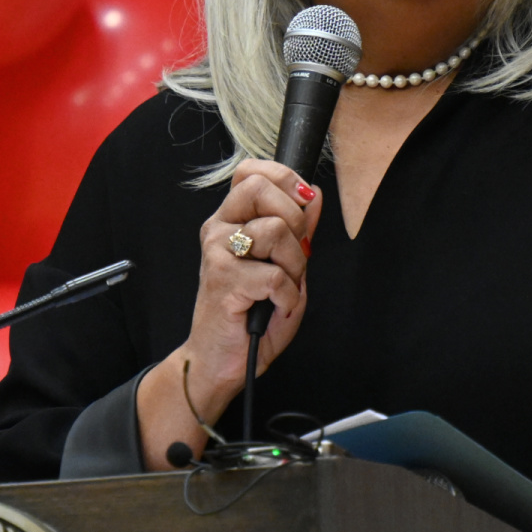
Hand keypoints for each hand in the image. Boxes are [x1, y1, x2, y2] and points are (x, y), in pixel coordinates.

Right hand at [137, 159, 322, 466]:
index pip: (252, 171)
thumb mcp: (286, 267)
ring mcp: (217, 252)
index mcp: (231, 220)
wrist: (220, 360)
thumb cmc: (250, 315)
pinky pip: (275, 274)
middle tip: (293, 254)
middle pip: (260, 188)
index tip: (302, 203)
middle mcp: (219, 229)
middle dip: (294, 220)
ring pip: (274, 229)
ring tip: (282, 287)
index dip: (285, 179)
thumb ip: (300, 230)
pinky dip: (287, 296)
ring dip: (293, 264)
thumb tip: (314, 194)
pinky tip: (275, 306)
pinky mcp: (222, 279)